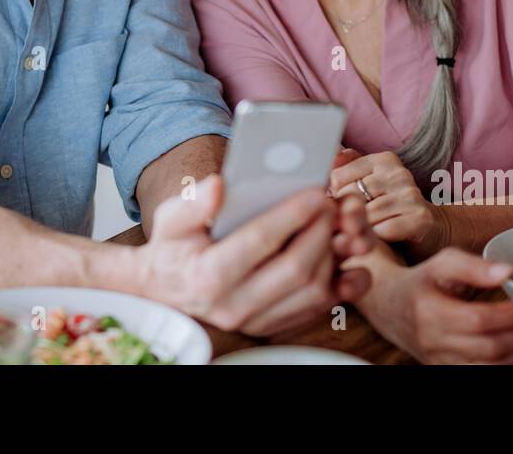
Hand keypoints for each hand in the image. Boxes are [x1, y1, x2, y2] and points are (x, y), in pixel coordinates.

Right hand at [136, 175, 370, 335]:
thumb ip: (193, 202)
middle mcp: (234, 306)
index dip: (292, 215)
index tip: (316, 192)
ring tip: (335, 224)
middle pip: (296, 269)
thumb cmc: (173, 249)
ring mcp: (256, 321)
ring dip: (333, 255)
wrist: (167, 292)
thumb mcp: (170, 220)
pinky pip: (317, 309)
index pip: (259, 242)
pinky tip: (344, 259)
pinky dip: (339, 285)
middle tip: (330, 203)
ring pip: (312, 292)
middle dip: (321, 232)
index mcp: (209, 275)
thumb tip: (220, 186)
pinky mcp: (274, 326)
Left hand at [330, 149, 448, 256]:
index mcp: (383, 160)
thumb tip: (333, 151)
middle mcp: (399, 173)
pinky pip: (383, 230)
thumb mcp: (369, 183)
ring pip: (366, 215)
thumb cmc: (391, 206)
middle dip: (346, 214)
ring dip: (362, 228)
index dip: (335, 196)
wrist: (430, 229)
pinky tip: (383, 237)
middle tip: (351, 222)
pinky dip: (378, 237)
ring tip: (367, 230)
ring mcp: (411, 195)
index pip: (338, 176)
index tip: (342, 205)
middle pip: (351, 196)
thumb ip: (348, 167)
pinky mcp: (420, 218)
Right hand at [358, 245, 512, 363]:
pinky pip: (483, 375)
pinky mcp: (446, 370)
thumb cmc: (421, 282)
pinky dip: (506, 363)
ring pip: (489, 368)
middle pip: (489, 347)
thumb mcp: (442, 263)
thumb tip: (507, 271)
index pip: (479, 320)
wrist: (390, 306)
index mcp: (429, 311)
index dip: (512, 314)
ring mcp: (439, 360)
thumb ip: (473, 266)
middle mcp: (432, 341)